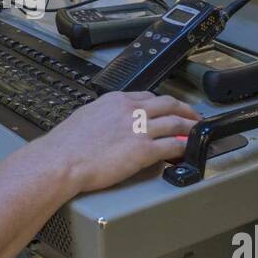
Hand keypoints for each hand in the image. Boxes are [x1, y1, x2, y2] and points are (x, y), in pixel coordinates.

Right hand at [43, 91, 200, 196]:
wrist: (60, 161)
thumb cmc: (65, 145)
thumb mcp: (85, 118)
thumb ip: (103, 117)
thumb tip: (109, 123)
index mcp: (115, 101)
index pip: (147, 96)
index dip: (163, 103)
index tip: (168, 107)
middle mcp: (130, 111)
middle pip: (168, 104)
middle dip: (185, 110)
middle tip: (193, 116)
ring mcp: (139, 129)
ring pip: (175, 122)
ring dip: (190, 127)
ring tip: (197, 132)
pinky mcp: (143, 150)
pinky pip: (172, 145)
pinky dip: (183, 147)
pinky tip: (187, 151)